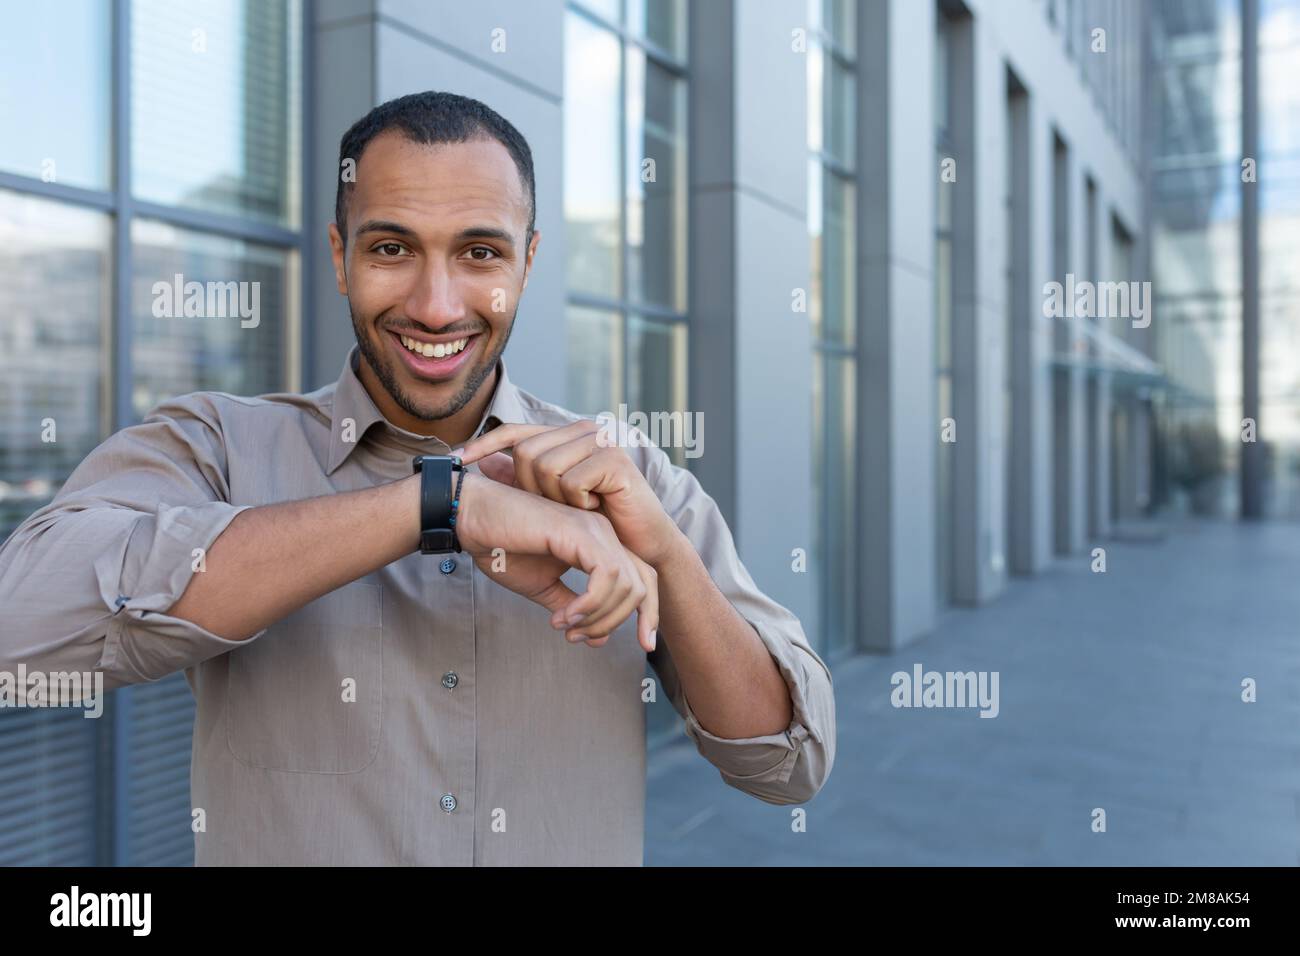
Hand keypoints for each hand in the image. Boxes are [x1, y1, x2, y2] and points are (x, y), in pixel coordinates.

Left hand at [454, 420, 683, 568]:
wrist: (642, 548)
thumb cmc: (599, 526)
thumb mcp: (552, 504)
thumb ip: (522, 481)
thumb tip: (482, 463)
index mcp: (567, 437)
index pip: (516, 432)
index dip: (486, 443)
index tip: (457, 459)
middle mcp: (584, 431)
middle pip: (526, 451)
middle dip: (530, 486)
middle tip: (554, 506)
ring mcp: (601, 441)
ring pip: (545, 465)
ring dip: (556, 497)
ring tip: (579, 507)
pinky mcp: (614, 458)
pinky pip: (571, 480)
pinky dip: (576, 501)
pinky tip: (595, 506)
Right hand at [454, 472, 657, 650]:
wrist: (473, 518)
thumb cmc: (504, 548)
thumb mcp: (544, 588)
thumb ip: (575, 609)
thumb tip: (601, 639)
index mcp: (600, 544)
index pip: (644, 580)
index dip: (650, 614)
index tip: (643, 646)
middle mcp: (605, 534)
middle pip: (644, 586)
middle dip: (621, 622)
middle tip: (581, 638)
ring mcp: (595, 530)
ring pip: (627, 586)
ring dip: (598, 617)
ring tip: (565, 626)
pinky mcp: (580, 533)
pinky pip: (607, 577)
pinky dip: (589, 604)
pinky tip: (563, 615)